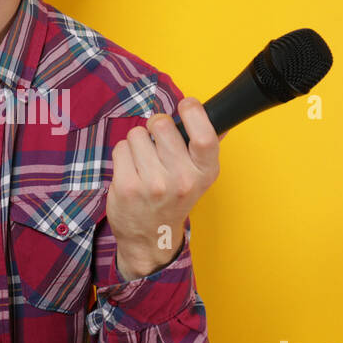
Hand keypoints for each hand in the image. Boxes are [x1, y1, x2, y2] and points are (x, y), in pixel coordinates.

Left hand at [107, 97, 220, 279]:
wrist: (151, 237)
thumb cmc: (174, 199)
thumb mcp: (198, 177)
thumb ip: (205, 147)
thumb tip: (221, 117)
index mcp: (204, 172)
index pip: (204, 135)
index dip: (193, 112)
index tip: (186, 105)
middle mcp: (182, 179)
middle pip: (161, 124)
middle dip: (156, 126)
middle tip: (157, 142)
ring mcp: (153, 184)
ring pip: (137, 134)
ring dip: (137, 143)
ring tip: (144, 163)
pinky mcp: (128, 187)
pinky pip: (121, 148)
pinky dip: (123, 154)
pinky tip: (131, 171)